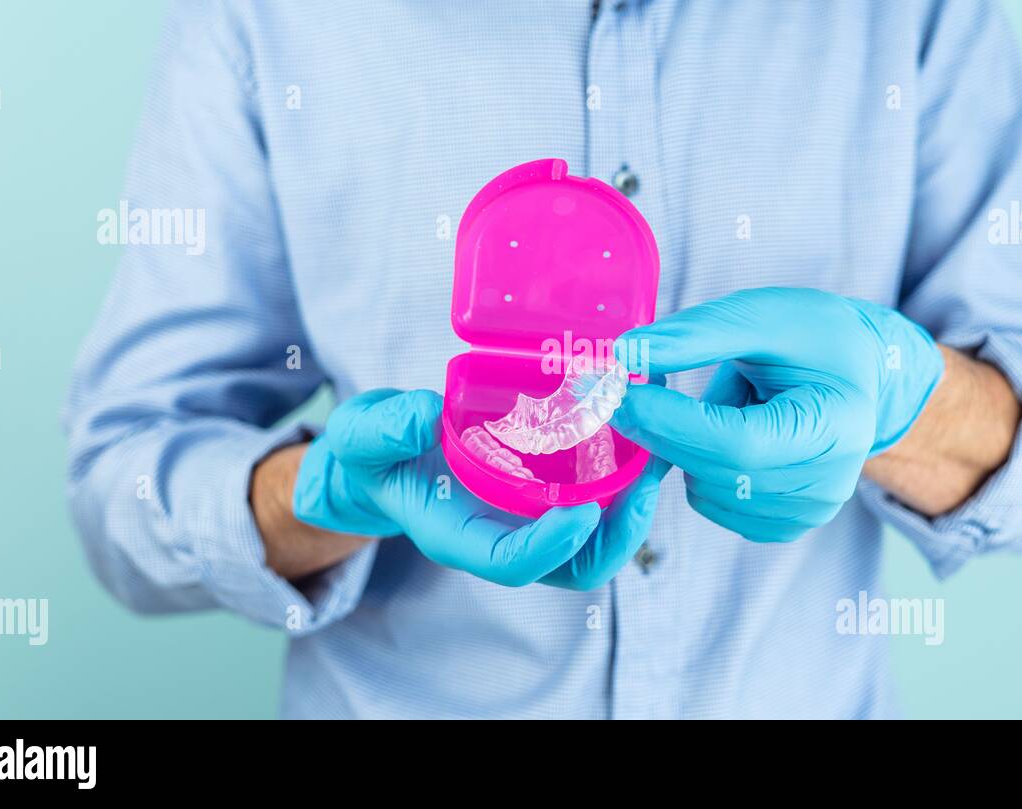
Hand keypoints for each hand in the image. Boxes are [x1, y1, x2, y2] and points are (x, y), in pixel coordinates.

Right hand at [293, 389, 665, 588]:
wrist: (387, 454)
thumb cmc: (374, 451)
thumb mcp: (361, 435)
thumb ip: (382, 430)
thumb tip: (424, 416)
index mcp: (461, 536)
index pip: (514, 564)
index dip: (552, 547)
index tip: (584, 512)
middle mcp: (505, 536)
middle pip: (575, 564)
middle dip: (618, 533)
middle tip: (648, 480)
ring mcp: (532, 519)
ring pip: (598, 538)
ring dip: (633, 505)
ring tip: (660, 455)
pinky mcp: (549, 493)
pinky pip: (599, 499)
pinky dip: (625, 477)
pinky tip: (645, 434)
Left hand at [610, 287, 943, 541]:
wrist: (861, 377)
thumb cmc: (817, 339)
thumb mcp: (765, 316)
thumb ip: (698, 334)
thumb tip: (626, 354)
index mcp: (835, 427)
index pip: (736, 443)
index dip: (668, 421)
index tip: (615, 392)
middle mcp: (826, 485)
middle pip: (713, 471)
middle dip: (663, 427)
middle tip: (641, 383)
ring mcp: (806, 514)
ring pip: (703, 489)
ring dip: (691, 445)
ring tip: (733, 404)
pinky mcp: (782, 526)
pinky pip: (710, 501)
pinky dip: (702, 466)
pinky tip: (734, 432)